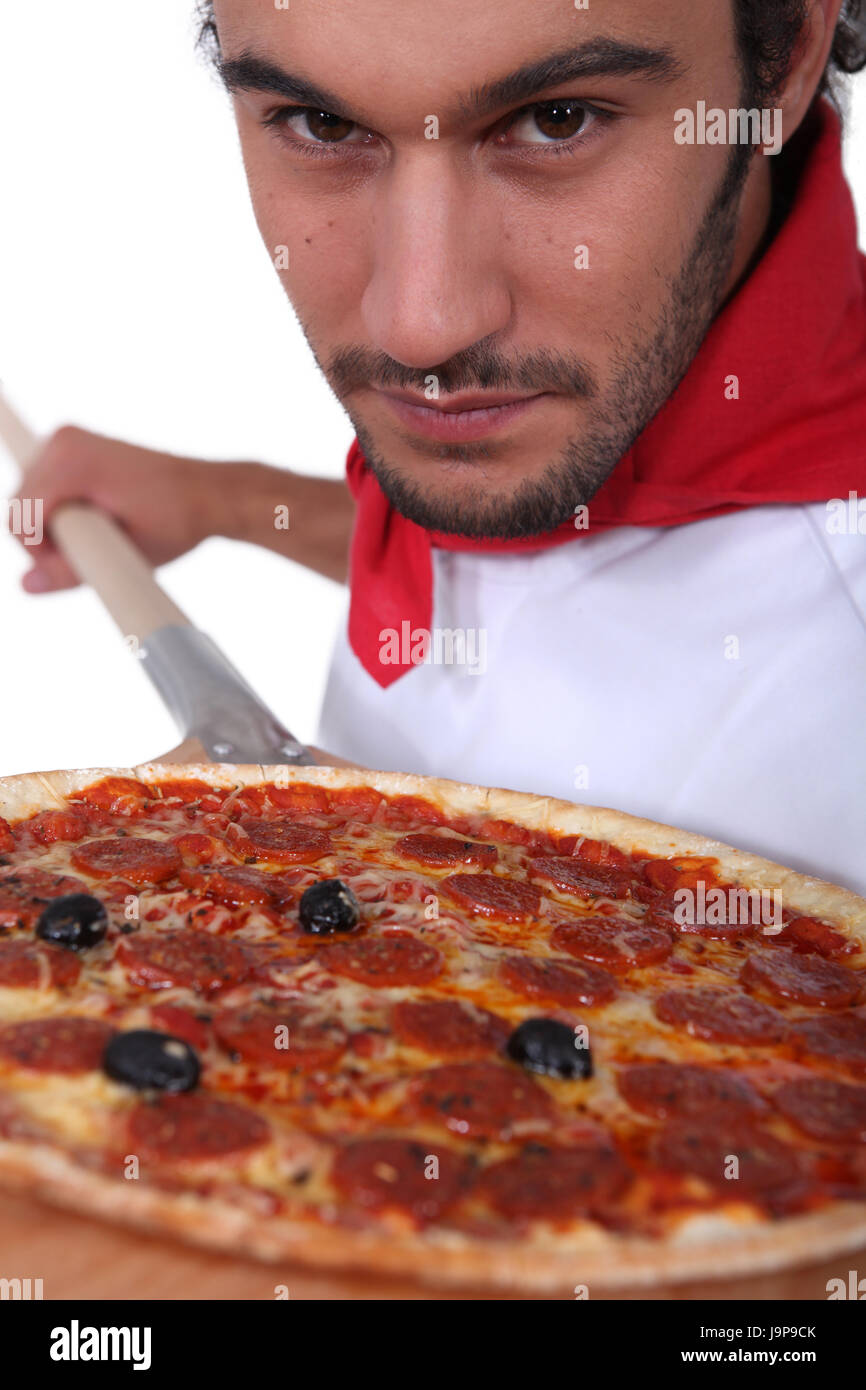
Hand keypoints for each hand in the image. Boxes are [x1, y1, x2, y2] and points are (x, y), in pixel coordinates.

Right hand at [11, 425, 230, 592]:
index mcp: (71, 461)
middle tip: (101, 550)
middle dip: (50, 542)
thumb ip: (71, 571)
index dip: (40, 550)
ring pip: (31, 503)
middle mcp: (63, 442)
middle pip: (21, 510)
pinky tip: (100, 520)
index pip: (20, 519)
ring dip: (59, 528)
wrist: (210, 493)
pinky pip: (47, 492)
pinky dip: (65, 513)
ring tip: (105, 533)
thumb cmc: (177, 520)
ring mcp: (66, 442)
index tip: (78, 557)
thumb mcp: (126, 555)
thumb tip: (27, 584)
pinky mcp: (74, 450)